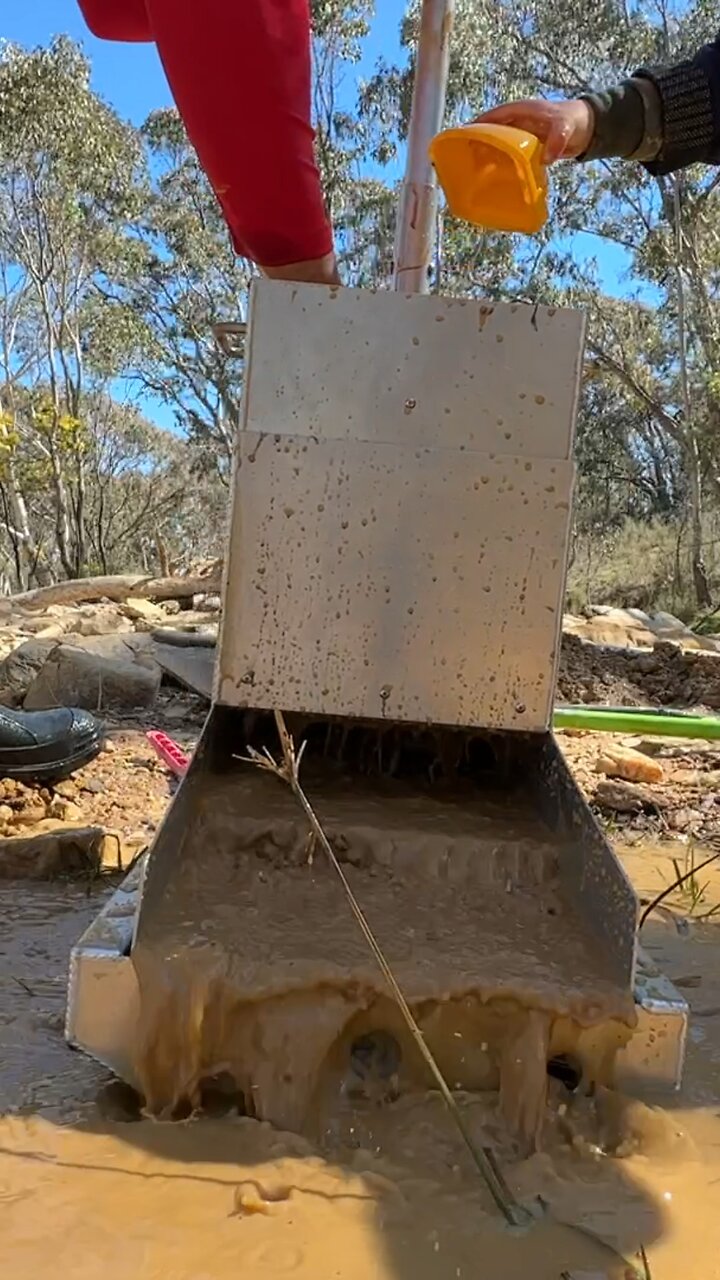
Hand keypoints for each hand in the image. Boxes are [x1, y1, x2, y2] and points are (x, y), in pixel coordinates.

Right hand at [473, 99, 594, 162]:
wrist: (586, 128)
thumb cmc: (573, 121)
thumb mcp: (565, 127)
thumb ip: (557, 139)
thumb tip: (546, 159)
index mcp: (520, 111)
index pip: (493, 117)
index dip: (479, 126)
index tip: (464, 138)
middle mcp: (517, 122)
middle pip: (492, 131)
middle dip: (478, 143)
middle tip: (464, 159)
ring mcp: (521, 135)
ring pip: (499, 144)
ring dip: (488, 155)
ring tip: (474, 171)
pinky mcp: (526, 148)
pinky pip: (509, 155)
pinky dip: (502, 164)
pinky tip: (495, 177)